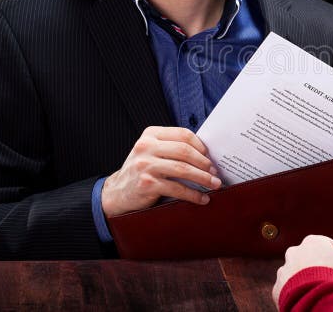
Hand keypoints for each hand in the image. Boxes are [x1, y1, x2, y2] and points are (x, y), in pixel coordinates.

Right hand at [101, 126, 221, 216]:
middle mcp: (146, 147)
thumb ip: (171, 147)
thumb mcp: (152, 152)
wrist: (116, 192)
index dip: (201, 145)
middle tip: (215, 172)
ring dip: (203, 178)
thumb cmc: (141, 171)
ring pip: (183, 169)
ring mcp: (145, 165)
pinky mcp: (146, 184)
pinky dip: (193, 194)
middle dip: (204, 162)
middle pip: (185, 151)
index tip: (210, 156)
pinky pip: (177, 188)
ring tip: (214, 184)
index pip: (183, 134)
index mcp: (150, 134)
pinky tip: (202, 198)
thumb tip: (206, 154)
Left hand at [272, 233, 332, 306]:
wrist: (317, 302)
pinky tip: (309, 298)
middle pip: (312, 259)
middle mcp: (295, 252)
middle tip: (332, 282)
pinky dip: (297, 293)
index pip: (328, 247)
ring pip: (298, 274)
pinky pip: (288, 289)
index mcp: (313, 242)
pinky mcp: (277, 288)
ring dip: (306, 280)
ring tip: (320, 292)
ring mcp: (284, 270)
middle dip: (321, 268)